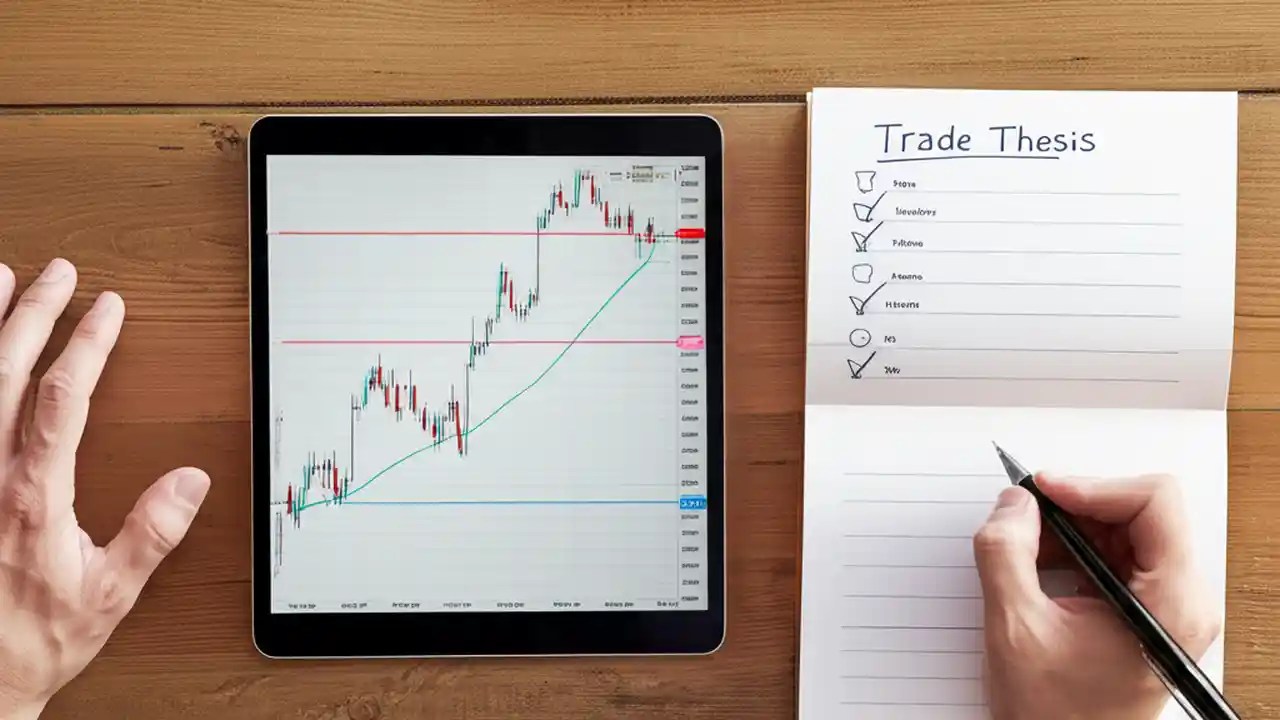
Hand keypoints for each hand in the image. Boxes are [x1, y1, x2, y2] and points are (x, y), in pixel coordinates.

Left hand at [0, 259, 209, 718]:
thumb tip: (191, 482)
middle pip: (4, 373)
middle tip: (56, 274)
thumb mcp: (108, 594)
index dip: (85, 344)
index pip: (60, 398)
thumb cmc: (30, 638)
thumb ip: (151, 534)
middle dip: (32, 314)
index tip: (106, 308)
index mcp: (29, 496)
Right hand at [973, 473, 1220, 719]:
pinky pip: (1116, 553)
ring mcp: (1166, 605)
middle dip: (1076, 506)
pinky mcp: (1145, 609)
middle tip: (1026, 514)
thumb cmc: (1053, 715)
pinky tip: (1039, 564)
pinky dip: (1074, 547)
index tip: (1046, 491)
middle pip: (1140, 511)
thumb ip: (1006, 553)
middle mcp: (1182, 601)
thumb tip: (1013, 504)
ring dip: (1070, 526)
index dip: (1093, 486)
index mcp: (1171, 605)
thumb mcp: (1015, 628)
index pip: (1155, 502)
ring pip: (1124, 527)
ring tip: (1026, 546)